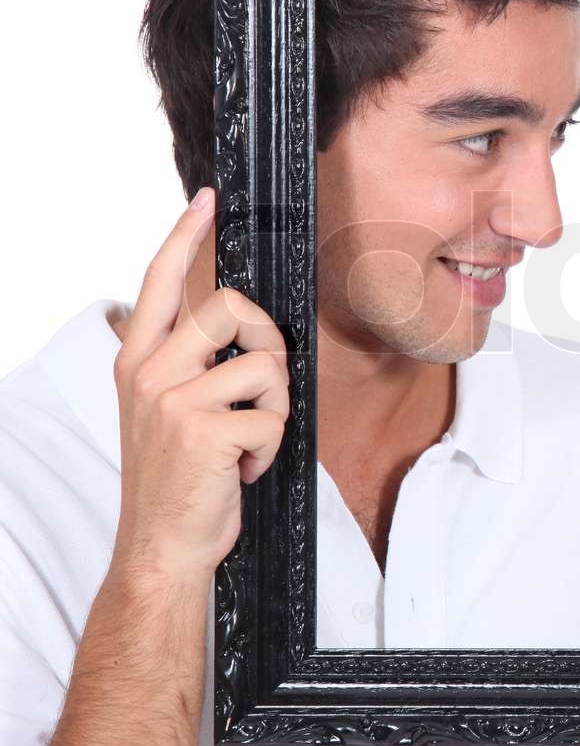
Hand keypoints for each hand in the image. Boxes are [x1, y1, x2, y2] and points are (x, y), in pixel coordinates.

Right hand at [110, 187, 290, 587]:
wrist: (163, 545)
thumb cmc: (178, 478)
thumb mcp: (165, 410)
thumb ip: (187, 364)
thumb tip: (237, 322)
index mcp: (137, 361)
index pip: (160, 282)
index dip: (185, 236)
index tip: (206, 200)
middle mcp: (148, 372)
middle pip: (231, 306)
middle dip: (268, 341)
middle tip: (262, 384)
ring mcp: (172, 400)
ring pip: (264, 364)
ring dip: (275, 405)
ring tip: (247, 438)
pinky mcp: (202, 431)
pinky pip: (273, 416)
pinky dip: (272, 446)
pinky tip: (245, 466)